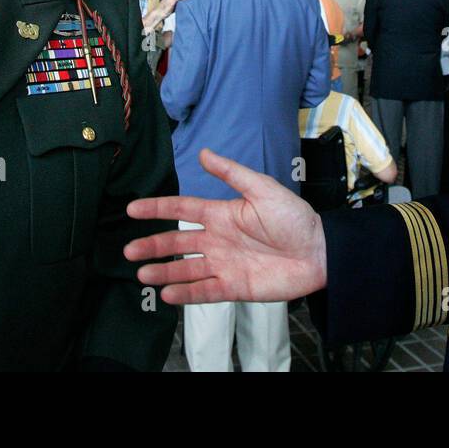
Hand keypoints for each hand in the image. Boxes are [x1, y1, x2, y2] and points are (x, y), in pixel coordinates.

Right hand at [125, 148, 326, 303]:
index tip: (132, 209)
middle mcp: (218, 239)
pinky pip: (205, 291)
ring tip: (142, 274)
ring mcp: (224, 264)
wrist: (320, 251)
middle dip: (153, 246)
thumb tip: (203, 152)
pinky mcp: (235, 287)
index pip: (182, 209)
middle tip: (128, 251)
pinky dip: (186, 294)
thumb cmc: (294, 217)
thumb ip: (232, 173)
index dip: (157, 209)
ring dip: (164, 272)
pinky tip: (168, 294)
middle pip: (177, 242)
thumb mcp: (263, 189)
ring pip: (186, 269)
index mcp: (222, 213)